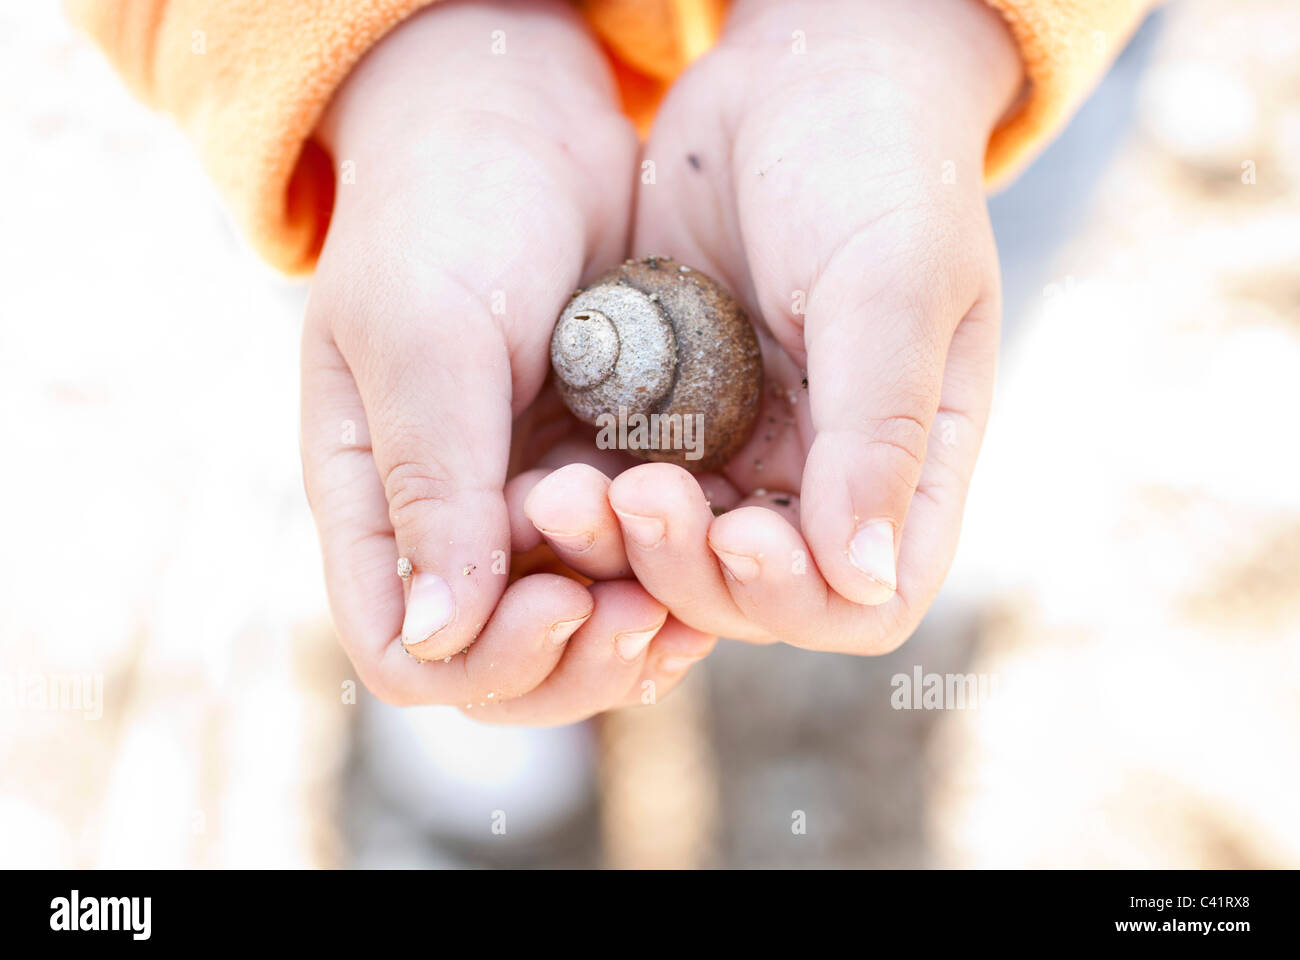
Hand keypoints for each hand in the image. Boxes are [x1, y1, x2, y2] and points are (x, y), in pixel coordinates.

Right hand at [300, 0, 711, 718]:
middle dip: (574, 663)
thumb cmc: (450, 213)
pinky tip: (720, 560)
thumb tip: (437, 637)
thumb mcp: (426, 336)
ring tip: (690, 601)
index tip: (561, 601)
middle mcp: (452, 522)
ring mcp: (530, 505)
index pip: (406, 651)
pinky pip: (639, 567)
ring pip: (578, 632)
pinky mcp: (604, 474)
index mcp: (375, 502)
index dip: (485, 660)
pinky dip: (676, 581)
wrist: (523, 124)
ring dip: (635, 632)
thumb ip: (430, 481)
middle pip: (500, 668)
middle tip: (645, 617)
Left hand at [602, 0, 1023, 651]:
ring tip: (580, 487)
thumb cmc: (875, 161)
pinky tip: (556, 469)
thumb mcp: (893, 280)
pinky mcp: (672, 410)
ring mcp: (744, 444)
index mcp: (909, 461)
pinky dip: (591, 495)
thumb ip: (882, 428)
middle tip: (641, 494)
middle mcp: (824, 472)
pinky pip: (625, 486)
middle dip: (691, 569)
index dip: (799, 599)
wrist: (797, 68)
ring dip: (624, 543)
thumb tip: (866, 580)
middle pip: (755, 597)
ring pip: (676, 554)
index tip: (743, 531)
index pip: (867, 602)